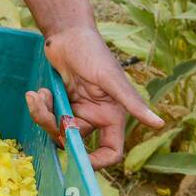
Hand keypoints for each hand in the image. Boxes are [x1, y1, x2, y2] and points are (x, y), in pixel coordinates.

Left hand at [25, 25, 164, 169]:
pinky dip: (39, 106)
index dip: (97, 162)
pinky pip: (48, 115)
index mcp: (112, 115)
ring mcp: (76, 110)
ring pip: (57, 129)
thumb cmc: (92, 52)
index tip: (78, 160)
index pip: (110, 151)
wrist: (67, 34)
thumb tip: (159, 124)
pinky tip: (37, 92)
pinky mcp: (61, 101)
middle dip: (55, 127)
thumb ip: (131, 102)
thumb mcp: (109, 78)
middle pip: (74, 140)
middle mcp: (95, 116)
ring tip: (36, 95)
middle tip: (43, 108)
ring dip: (43, 115)